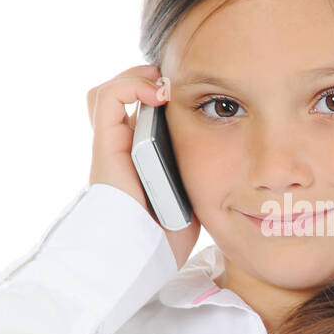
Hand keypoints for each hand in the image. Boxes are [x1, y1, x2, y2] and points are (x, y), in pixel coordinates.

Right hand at [86, 65, 200, 267]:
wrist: (141, 254)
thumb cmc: (166, 237)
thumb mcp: (190, 197)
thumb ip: (196, 175)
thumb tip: (229, 165)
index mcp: (139, 160)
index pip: (139, 116)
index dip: (159, 98)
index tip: (188, 94)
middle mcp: (120, 149)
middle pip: (121, 100)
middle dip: (147, 82)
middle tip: (176, 85)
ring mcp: (110, 146)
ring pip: (110, 93)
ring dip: (137, 78)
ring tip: (163, 83)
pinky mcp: (104, 145)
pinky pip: (106, 98)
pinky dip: (130, 85)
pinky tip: (158, 93)